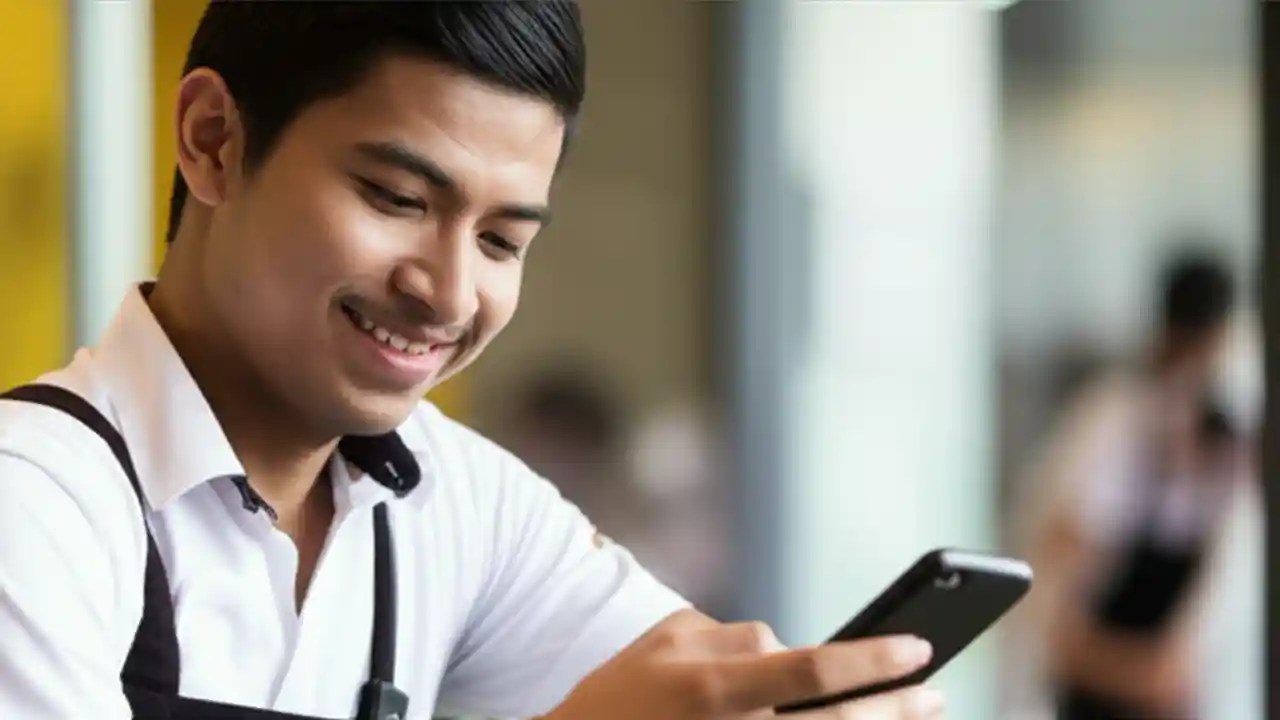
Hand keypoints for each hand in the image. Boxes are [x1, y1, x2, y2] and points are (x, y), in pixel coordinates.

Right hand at [544, 613, 944, 718]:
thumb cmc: (622, 693)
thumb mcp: (668, 638)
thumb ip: (734, 634)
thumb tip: (789, 644)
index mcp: (718, 687)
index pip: (814, 670)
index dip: (873, 660)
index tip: (918, 648)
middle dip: (897, 708)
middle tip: (937, 693)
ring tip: (913, 716)